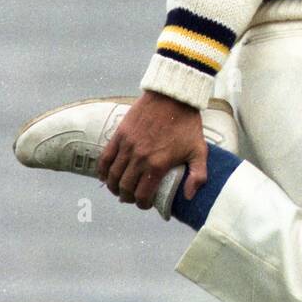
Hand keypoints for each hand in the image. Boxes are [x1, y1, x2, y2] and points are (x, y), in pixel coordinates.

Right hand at [96, 90, 207, 210]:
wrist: (173, 97)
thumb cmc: (187, 124)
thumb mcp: (199, 150)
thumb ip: (198, 175)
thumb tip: (189, 197)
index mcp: (158, 165)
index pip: (142, 195)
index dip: (142, 204)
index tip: (144, 204)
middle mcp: (139, 158)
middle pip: (124, 187)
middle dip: (127, 197)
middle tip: (131, 198)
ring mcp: (127, 146)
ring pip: (112, 175)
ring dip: (113, 187)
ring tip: (118, 189)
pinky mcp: (119, 135)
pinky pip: (105, 158)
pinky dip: (102, 171)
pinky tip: (104, 176)